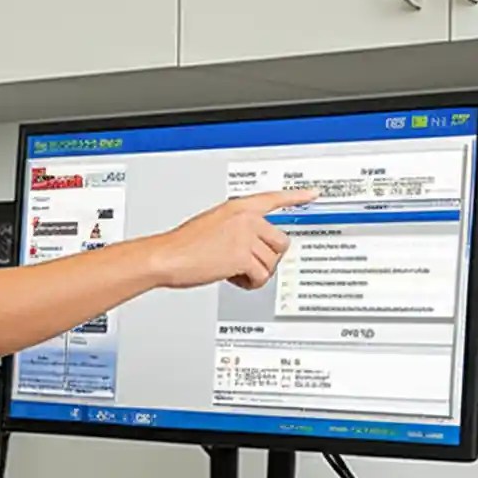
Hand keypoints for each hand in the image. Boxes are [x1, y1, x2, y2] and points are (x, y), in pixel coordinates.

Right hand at [147, 188, 318, 290]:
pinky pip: (260, 276)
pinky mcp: (242, 256)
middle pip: (280, 242)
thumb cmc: (181, 245)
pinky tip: (232, 277)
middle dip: (267, 257)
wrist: (166, 257)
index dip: (295, 197)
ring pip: (271, 262)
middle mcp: (245, 219)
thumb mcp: (210, 225)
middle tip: (247, 263)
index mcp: (237, 208)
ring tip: (233, 271)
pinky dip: (249, 283)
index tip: (312, 194)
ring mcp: (245, 237)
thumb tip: (246, 246)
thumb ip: (234, 229)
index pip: (272, 198)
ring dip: (255, 272)